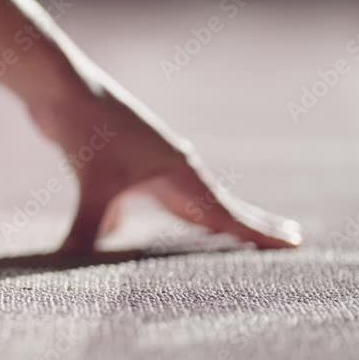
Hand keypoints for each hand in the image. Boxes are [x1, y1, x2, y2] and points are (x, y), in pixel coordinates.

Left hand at [29, 81, 301, 252]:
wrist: (61, 90)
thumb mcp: (93, 185)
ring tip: (230, 242)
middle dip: (249, 227)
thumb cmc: (87, 128)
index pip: (226, 212)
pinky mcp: (121, 169)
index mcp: (178, 172)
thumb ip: (86, 232)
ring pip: (185, 204)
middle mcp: (171, 169)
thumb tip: (69, 269)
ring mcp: (148, 167)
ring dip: (206, 224)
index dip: (259, 231)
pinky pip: (150, 201)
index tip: (297, 243)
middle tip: (290, 242)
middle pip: (217, 207)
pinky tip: (137, 238)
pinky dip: (156, 219)